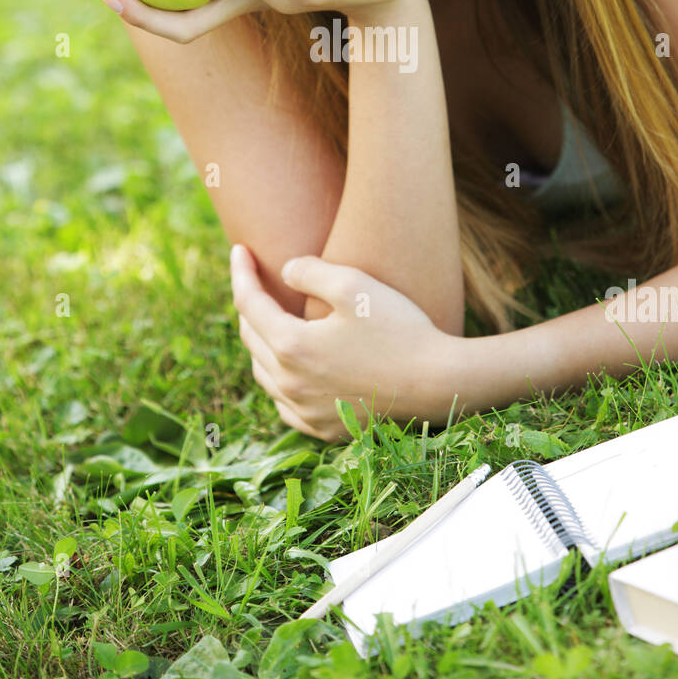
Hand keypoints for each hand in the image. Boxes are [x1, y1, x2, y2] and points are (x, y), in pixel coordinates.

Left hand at [229, 244, 465, 441]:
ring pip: (263, 374)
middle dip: (248, 306)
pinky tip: (288, 369)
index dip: (241, 272)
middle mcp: (290, 384)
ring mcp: (305, 411)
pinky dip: (278, 380)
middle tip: (254, 280)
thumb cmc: (400, 329)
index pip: (248, 303)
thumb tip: (285, 271)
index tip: (238, 250)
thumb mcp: (355, 286)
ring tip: (267, 320)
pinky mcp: (323, 428)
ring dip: (259, 343)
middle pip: (250, 339)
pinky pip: (284, 404)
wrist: (439, 383)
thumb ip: (311, 272)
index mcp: (292, 346)